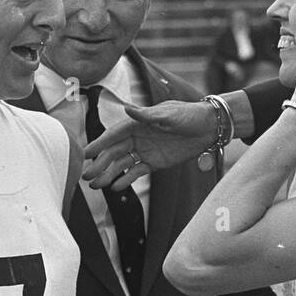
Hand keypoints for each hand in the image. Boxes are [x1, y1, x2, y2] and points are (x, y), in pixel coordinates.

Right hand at [83, 99, 217, 190]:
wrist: (210, 127)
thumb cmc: (189, 115)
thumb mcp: (169, 114)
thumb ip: (147, 115)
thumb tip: (126, 108)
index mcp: (137, 123)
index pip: (113, 135)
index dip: (99, 144)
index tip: (85, 153)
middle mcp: (138, 137)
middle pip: (114, 152)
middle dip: (99, 164)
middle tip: (86, 176)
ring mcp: (145, 150)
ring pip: (122, 164)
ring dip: (109, 174)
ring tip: (96, 186)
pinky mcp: (154, 162)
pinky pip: (136, 172)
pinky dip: (125, 179)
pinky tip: (115, 188)